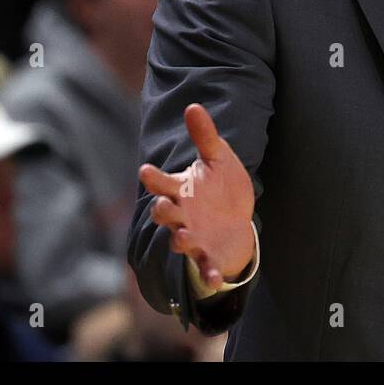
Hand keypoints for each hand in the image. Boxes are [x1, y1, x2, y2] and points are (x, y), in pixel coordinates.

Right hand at [139, 104, 255, 288]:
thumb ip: (205, 137)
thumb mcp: (218, 159)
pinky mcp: (207, 255)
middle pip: (164, 214)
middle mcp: (181, 215)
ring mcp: (192, 236)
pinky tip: (214, 279)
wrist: (236, 221)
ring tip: (181, 238)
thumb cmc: (221, 188)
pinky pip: (204, 267)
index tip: (146, 170)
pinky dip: (207, 273)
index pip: (161, 183)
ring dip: (179, 240)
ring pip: (179, 240)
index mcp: (181, 190)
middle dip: (162, 211)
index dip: (154, 178)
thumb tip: (193, 105)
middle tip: (162, 205)